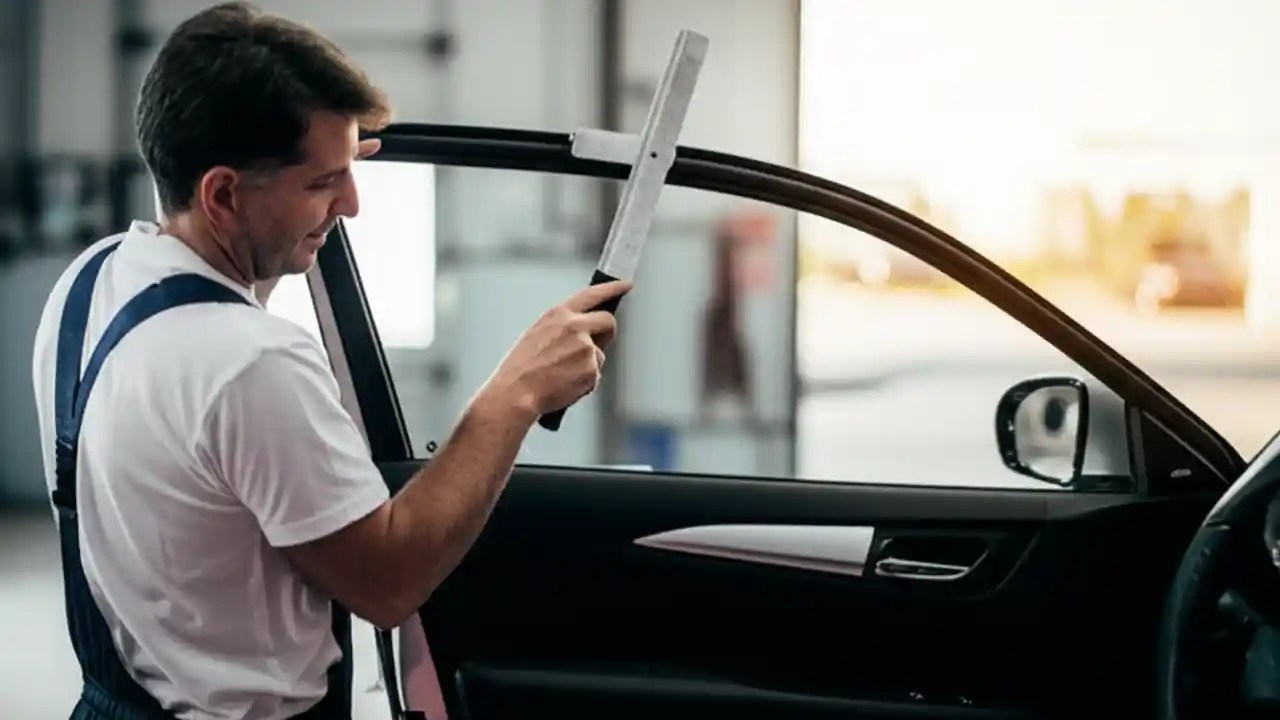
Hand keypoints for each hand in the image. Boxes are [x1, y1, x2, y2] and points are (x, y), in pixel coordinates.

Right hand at [484, 280, 631, 417]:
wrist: (516, 392)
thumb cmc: (522, 368)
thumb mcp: (538, 334)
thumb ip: (563, 327)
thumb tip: (583, 333)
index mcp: (559, 315)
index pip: (592, 295)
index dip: (612, 288)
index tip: (624, 286)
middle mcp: (576, 327)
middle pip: (608, 321)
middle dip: (607, 332)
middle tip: (598, 343)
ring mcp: (586, 348)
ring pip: (599, 355)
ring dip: (588, 365)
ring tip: (561, 375)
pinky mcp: (592, 370)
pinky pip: (594, 376)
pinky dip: (584, 383)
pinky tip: (564, 385)